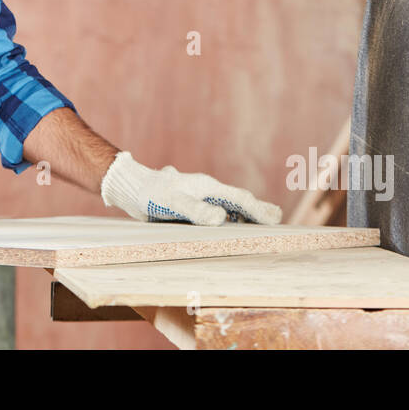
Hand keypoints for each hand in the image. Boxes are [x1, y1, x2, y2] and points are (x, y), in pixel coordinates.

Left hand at [100, 151, 282, 225]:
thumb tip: (222, 217)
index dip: (257, 209)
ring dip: (245, 212)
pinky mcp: (190, 203)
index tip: (274, 218)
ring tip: (261, 221)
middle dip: (256, 209)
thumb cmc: (151, 194)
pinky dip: (229, 214)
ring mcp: (198, 195)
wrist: (132, 188)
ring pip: (227, 203)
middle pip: (237, 199)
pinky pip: (215, 209)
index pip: (238, 198)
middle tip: (277, 217)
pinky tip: (231, 223)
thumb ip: (196, 210)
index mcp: (206, 186)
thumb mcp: (172, 203)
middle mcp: (205, 189)